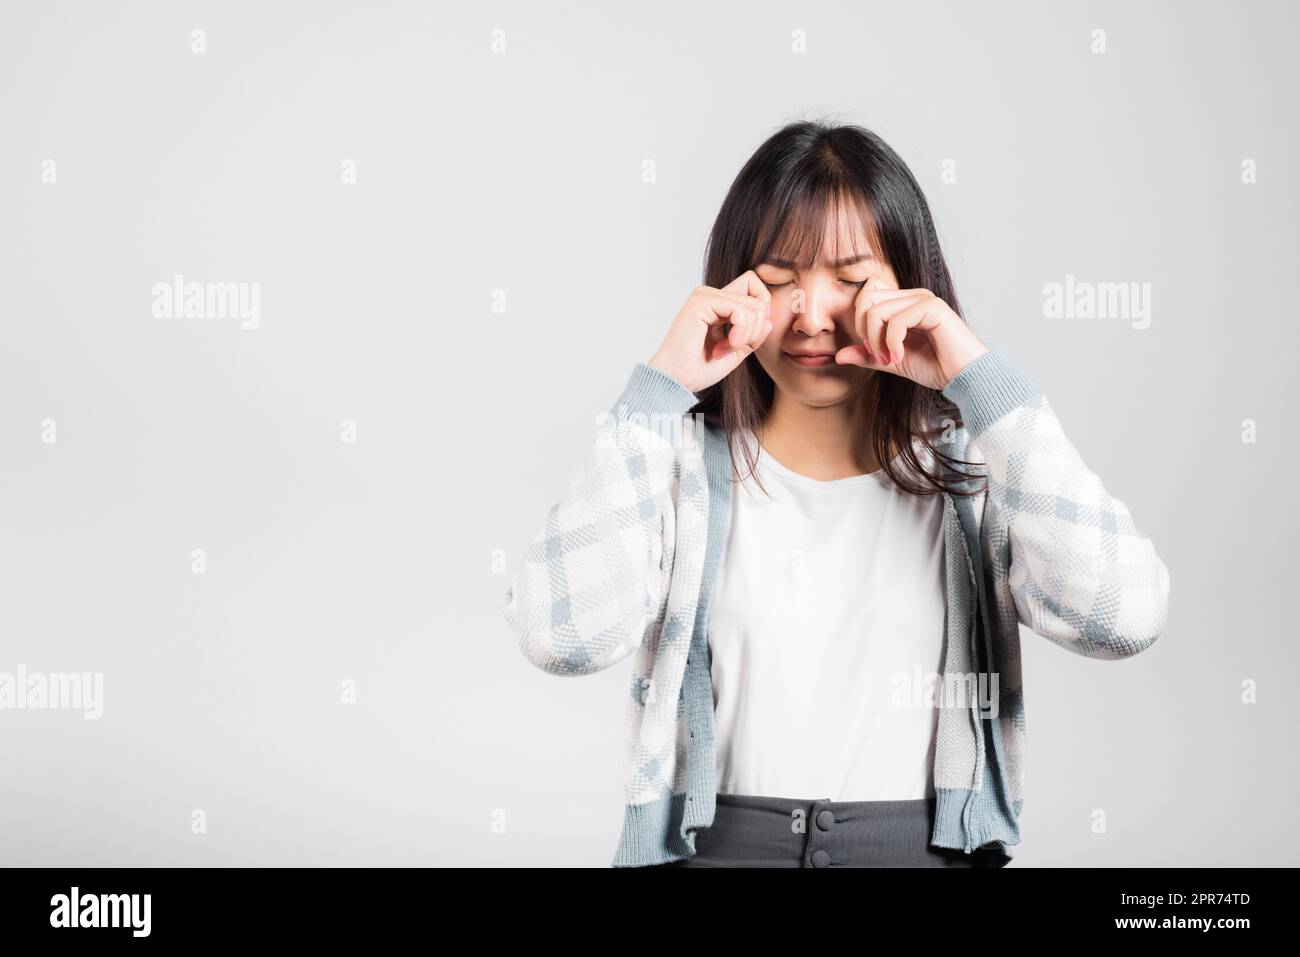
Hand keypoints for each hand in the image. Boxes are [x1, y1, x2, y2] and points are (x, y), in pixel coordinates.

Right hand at [648, 271, 772, 393]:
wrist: (676, 381)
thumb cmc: (698, 369)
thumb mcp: (735, 351)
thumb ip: (752, 335)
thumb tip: (769, 320)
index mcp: (717, 303)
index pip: (755, 290)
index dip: (762, 314)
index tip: (747, 340)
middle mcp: (710, 294)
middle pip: (758, 299)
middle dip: (755, 330)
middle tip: (733, 348)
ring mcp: (705, 296)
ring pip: (753, 306)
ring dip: (746, 335)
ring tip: (725, 349)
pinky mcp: (702, 302)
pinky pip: (740, 311)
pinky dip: (740, 333)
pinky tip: (723, 347)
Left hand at [834, 277, 988, 390]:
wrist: (965, 378)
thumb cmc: (935, 368)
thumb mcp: (892, 362)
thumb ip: (867, 355)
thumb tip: (838, 355)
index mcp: (903, 303)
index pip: (865, 298)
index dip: (860, 324)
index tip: (873, 352)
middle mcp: (913, 296)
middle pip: (866, 299)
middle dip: (864, 331)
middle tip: (878, 356)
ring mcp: (923, 299)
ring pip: (876, 310)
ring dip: (877, 340)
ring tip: (890, 359)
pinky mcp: (932, 308)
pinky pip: (896, 320)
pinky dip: (891, 342)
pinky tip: (900, 356)